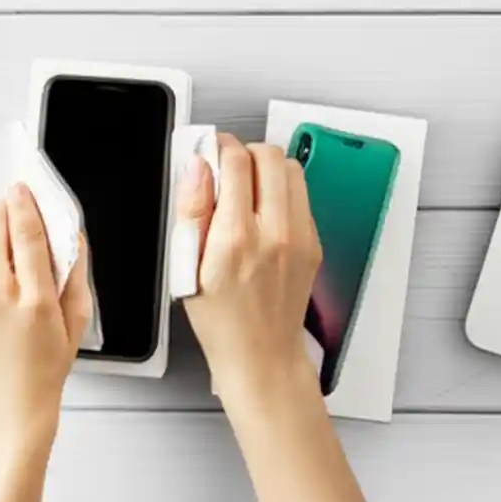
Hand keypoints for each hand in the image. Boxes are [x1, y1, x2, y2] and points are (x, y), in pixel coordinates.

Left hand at [0, 183, 92, 452]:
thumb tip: (71, 235)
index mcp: (33, 299)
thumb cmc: (43, 367)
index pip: (25, 232)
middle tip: (13, 208)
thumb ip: (76, 272)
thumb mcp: (76, 320)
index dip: (25, 202)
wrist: (6, 404)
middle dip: (3, 208)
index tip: (24, 189)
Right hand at [179, 134, 322, 405]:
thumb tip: (198, 166)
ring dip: (268, 168)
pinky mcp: (313, 243)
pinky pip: (302, 196)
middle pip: (270, 156)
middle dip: (245, 153)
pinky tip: (264, 213)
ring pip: (292, 170)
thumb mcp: (187, 267)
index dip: (220, 147)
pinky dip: (282, 192)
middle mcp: (274, 233)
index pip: (236, 162)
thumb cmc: (220, 320)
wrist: (261, 354)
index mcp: (236, 239)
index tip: (210, 152)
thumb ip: (192, 210)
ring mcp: (300, 237)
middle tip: (228, 170)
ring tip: (247, 189)